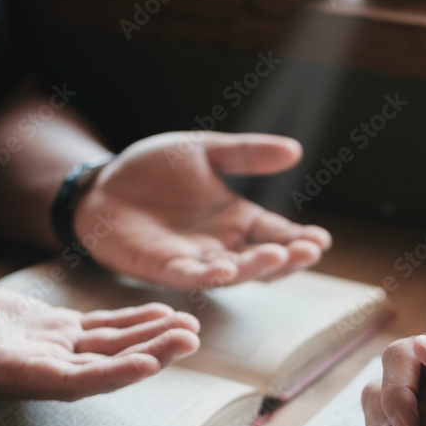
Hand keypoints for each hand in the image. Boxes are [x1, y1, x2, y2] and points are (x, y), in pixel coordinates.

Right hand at [0, 265, 199, 399]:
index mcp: (7, 374)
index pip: (68, 383)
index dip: (109, 376)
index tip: (147, 365)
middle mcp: (38, 370)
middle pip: (102, 369)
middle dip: (148, 356)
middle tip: (189, 339)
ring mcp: (52, 353)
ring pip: (110, 350)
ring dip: (151, 340)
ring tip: (190, 327)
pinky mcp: (58, 333)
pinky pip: (103, 331)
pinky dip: (133, 322)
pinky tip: (164, 312)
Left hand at [73, 132, 331, 289]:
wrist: (103, 183)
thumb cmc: (154, 170)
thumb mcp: (204, 152)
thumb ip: (246, 154)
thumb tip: (295, 150)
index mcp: (237, 219)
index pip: (276, 232)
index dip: (300, 238)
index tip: (322, 240)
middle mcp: (222, 245)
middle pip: (261, 258)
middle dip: (287, 258)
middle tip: (308, 251)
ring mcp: (194, 259)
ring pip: (232, 271)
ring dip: (254, 267)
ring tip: (277, 257)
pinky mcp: (162, 267)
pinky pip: (189, 275)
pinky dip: (209, 274)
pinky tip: (227, 268)